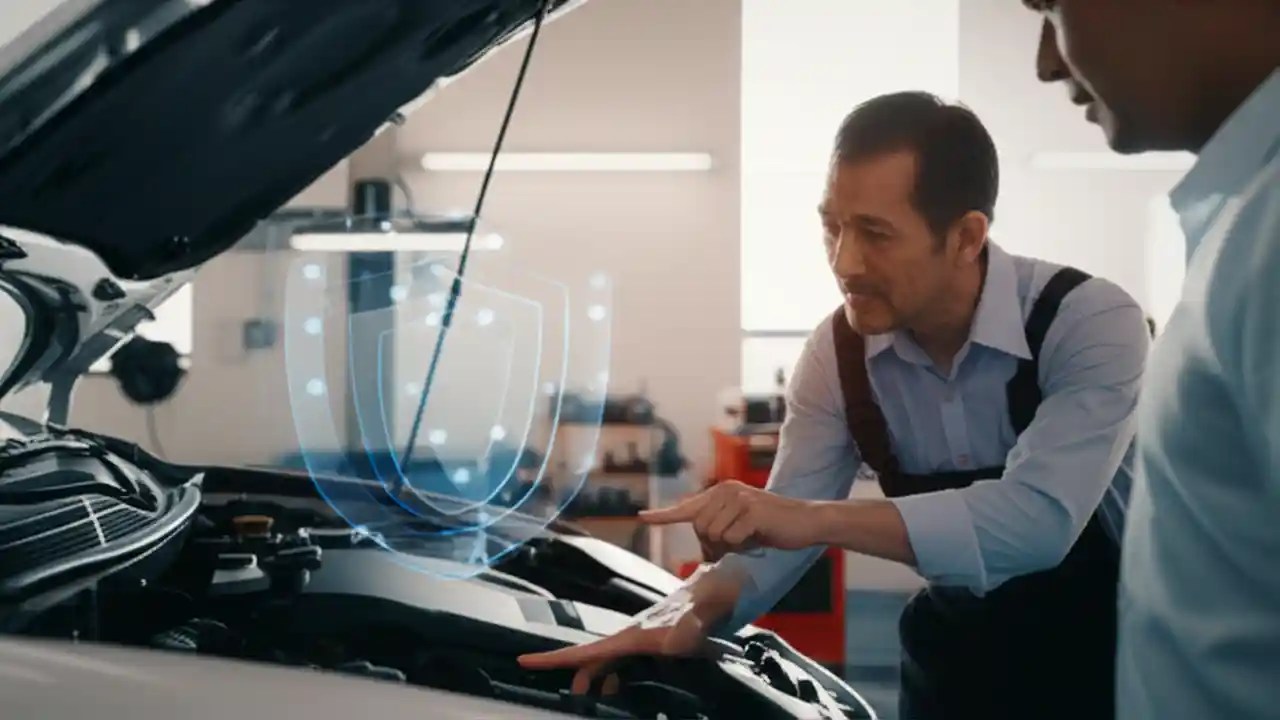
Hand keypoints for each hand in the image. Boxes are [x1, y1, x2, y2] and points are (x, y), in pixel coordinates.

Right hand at [517, 564, 745, 692]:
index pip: (589, 650)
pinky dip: (616, 678)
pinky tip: (621, 689)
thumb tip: (671, 644)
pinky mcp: (651, 647)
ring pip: (607, 665)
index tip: (525, 661)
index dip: (557, 658)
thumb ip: (688, 628)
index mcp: (633, 636)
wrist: (717, 593)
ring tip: (594, 698)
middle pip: (592, 660)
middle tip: (572, 697)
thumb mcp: (699, 617)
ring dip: (598, 680)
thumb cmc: (706, 603)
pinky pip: (624, 666)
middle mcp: (630, 638)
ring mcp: (639, 642)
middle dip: (577, 676)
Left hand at [640, 481, 821, 561]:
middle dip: (715, 545)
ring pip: (713, 535)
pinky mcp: (751, 510)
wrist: (806, 521)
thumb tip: (703, 554)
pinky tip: (759, 536)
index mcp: (720, 493)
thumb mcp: (741, 528)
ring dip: (731, 545)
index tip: (642, 517)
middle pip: (700, 529)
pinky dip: (744, 545)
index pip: (687, 508)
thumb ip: (719, 532)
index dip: (663, 516)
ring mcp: (738, 499)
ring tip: (751, 537)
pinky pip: (732, 539)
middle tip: (739, 543)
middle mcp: (726, 491)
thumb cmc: (772, 527)